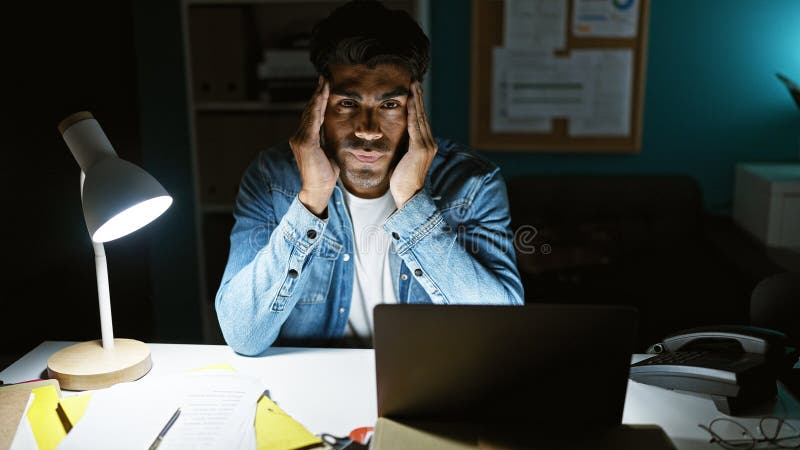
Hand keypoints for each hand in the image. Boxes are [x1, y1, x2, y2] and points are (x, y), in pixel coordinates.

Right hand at [290, 76, 339, 215]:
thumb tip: (332, 129)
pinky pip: (313, 120)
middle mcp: (299, 135)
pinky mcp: (306, 143)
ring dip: (318, 96)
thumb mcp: (327, 152)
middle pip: (309, 110)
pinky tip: (322, 97)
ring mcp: (300, 139)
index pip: (312, 115)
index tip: (324, 87)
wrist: (318, 190)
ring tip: (324, 83)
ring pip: (310, 112)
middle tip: (324, 78)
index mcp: (305, 138)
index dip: (318, 100)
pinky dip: (318, 107)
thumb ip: (326, 139)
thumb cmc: (325, 174)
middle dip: (318, 94)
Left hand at [390, 81, 436, 208]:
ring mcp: (426, 145)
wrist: (408, 196)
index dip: (417, 103)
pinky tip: (409, 102)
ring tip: (412, 85)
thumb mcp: (404, 159)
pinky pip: (415, 126)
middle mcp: (429, 142)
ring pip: (420, 117)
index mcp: (426, 144)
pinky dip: (412, 112)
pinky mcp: (419, 149)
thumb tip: (399, 137)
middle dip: (418, 96)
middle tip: (414, 80)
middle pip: (422, 114)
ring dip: (416, 100)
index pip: (420, 119)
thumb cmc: (402, 180)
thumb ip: (404, 146)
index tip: (413, 89)